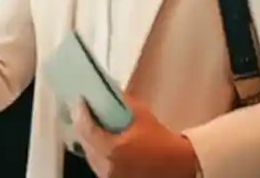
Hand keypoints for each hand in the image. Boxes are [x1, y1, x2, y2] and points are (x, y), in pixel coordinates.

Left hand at [72, 95, 198, 177]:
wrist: (179, 164)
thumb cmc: (161, 140)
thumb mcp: (141, 115)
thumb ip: (121, 102)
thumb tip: (106, 90)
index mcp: (112, 149)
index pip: (86, 128)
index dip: (80, 112)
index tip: (80, 100)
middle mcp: (106, 165)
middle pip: (84, 141)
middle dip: (83, 124)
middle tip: (83, 109)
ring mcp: (108, 176)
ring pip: (88, 154)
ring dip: (88, 138)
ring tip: (91, 124)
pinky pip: (96, 163)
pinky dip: (96, 151)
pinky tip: (100, 141)